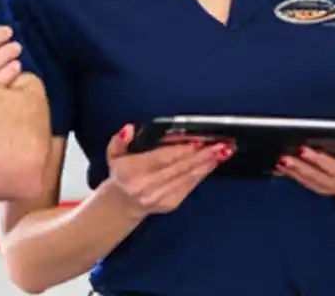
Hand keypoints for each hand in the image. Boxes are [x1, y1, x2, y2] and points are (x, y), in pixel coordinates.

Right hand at [103, 124, 231, 218]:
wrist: (124, 203)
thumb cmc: (123, 174)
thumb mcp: (114, 154)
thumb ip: (120, 140)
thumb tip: (128, 130)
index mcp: (132, 172)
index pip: (161, 159)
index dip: (181, 150)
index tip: (197, 141)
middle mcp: (146, 186)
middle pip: (179, 168)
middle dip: (201, 156)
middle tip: (218, 144)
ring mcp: (159, 197)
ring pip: (187, 177)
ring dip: (206, 164)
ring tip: (221, 152)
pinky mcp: (171, 203)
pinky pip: (190, 186)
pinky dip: (202, 173)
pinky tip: (212, 162)